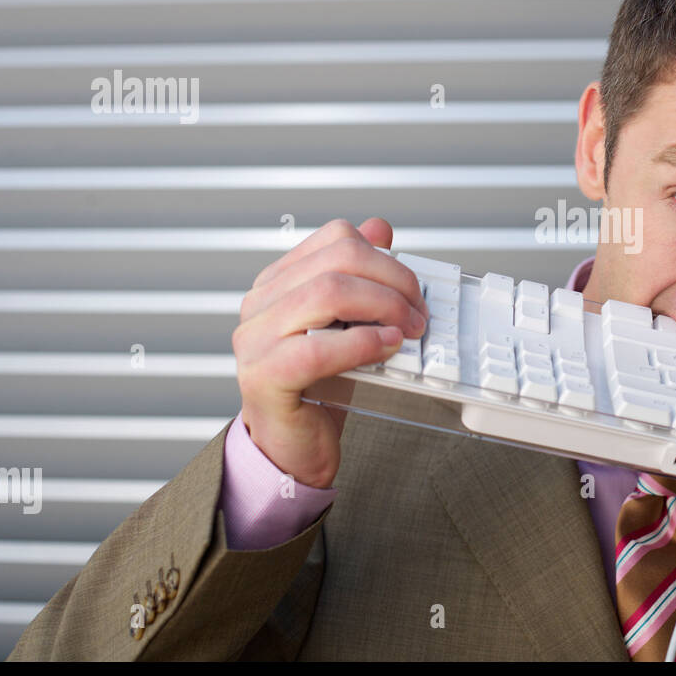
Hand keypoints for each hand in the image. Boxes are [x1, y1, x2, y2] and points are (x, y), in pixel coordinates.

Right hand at [232, 217, 429, 488]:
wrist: (291, 445)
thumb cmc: (319, 385)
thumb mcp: (346, 323)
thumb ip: (358, 277)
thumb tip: (380, 229)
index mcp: (279, 282)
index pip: (336, 240)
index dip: (386, 258)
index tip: (412, 288)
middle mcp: (260, 303)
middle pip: (338, 261)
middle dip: (393, 281)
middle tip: (420, 312)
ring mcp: (255, 338)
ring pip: (327, 293)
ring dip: (383, 307)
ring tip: (409, 330)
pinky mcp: (263, 376)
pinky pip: (317, 348)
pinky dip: (362, 343)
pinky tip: (385, 347)